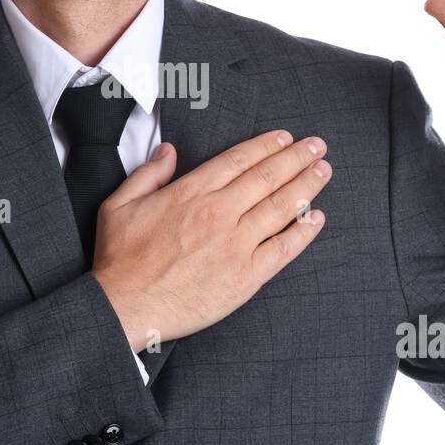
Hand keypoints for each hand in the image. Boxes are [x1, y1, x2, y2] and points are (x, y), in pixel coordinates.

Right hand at [92, 130, 331, 350]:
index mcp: (191, 193)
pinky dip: (303, 232)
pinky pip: (282, 249)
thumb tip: (168, 150)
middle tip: (317, 146)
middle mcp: (219, 213)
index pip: (238, 160)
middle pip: (266, 177)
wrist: (125, 306)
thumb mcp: (120, 204)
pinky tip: (317, 218)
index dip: (266, 146)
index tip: (286, 138)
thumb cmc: (119, 259)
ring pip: (280, 207)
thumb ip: (148, 174)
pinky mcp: (245, 276)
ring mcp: (235, 245)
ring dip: (306, 185)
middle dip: (296, 158)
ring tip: (324, 171)